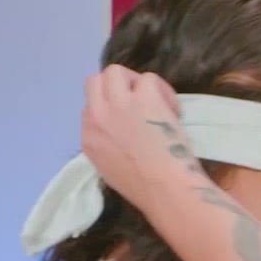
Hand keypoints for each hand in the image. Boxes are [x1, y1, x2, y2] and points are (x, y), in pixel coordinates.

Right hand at [80, 64, 196, 207]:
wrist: (164, 188)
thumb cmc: (145, 187)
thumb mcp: (110, 167)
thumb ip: (108, 144)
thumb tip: (121, 131)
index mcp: (88, 137)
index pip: (90, 108)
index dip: (111, 108)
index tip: (131, 120)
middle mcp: (96, 117)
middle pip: (95, 82)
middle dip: (116, 86)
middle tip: (140, 102)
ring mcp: (118, 104)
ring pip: (115, 72)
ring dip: (137, 83)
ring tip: (155, 102)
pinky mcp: (143, 97)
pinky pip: (149, 79)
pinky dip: (163, 91)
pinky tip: (172, 111)